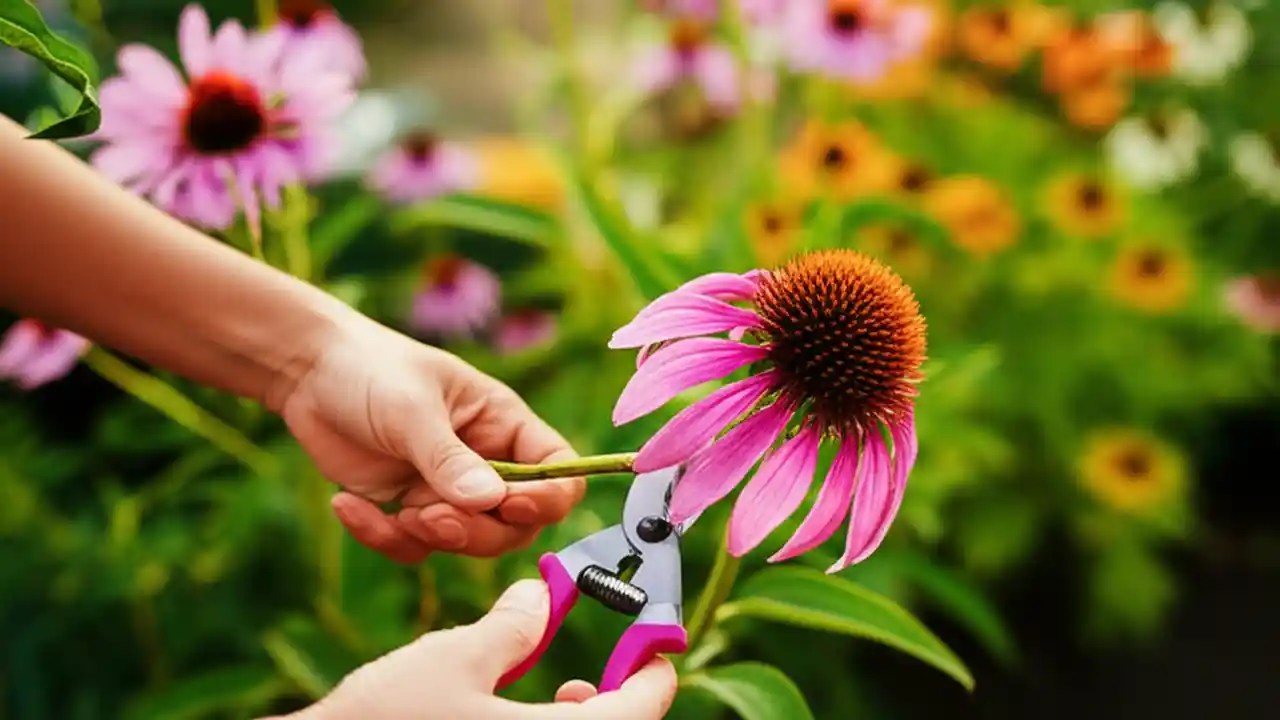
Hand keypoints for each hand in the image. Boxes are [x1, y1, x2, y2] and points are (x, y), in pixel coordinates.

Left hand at [274, 317, 584, 560]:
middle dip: (476, 530)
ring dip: (432, 538)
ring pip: (467, 542)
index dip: (546, 498)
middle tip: (428, 517)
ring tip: (395, 514)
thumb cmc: (370, 369)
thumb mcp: (412, 409)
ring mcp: (446, 489)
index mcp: (505, 425)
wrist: (305, 370)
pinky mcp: (406, 508)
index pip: (558, 472)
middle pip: (516, 523)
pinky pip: (412, 546)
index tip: (508, 504)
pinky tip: (346, 506)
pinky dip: (382, 537)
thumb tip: (490, 503)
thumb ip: (449, 459)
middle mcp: (486, 461)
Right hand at [290, 580, 677, 719]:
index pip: (642, 709)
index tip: (658, 642)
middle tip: (608, 668)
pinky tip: (515, 717)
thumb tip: (541, 598)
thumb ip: (512, 628)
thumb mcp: (456, 658)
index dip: (656, 669)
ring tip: (561, 691)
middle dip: (621, 701)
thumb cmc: (387, 716)